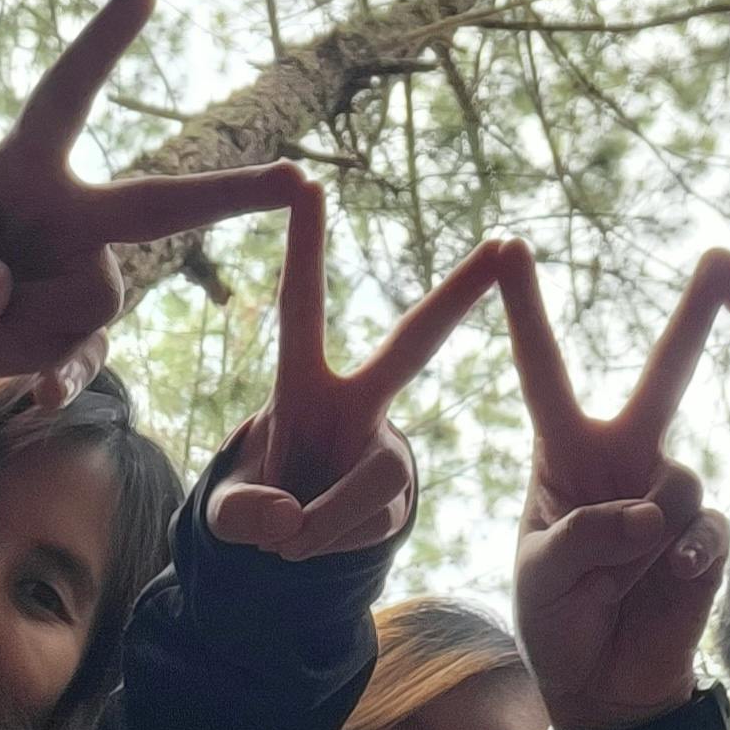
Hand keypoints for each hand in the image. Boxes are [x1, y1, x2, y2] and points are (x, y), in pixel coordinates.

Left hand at [0, 0, 304, 402]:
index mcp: (26, 165)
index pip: (67, 97)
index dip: (102, 46)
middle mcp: (71, 215)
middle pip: (162, 201)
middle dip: (234, 192)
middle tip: (297, 181)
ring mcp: (80, 273)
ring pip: (99, 294)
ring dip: (33, 316)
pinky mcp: (71, 329)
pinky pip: (86, 353)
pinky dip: (66, 374)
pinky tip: (44, 394)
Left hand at [207, 178, 502, 559]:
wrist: (294, 550)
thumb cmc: (256, 504)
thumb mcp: (225, 512)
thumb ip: (240, 513)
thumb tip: (289, 521)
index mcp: (304, 384)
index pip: (302, 306)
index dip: (303, 246)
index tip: (306, 179)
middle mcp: (357, 404)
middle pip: (415, 342)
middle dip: (459, 293)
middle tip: (504, 243)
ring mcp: (385, 451)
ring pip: (377, 479)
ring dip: (325, 520)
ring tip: (286, 539)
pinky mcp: (399, 501)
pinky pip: (370, 526)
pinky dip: (328, 546)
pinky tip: (307, 548)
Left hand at [497, 241, 729, 729]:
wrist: (604, 686)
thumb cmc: (555, 619)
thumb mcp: (541, 573)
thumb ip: (586, 535)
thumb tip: (650, 513)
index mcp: (564, 454)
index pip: (544, 370)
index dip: (526, 311)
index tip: (508, 247)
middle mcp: (623, 459)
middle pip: (663, 376)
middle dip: (694, 317)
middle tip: (721, 258)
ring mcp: (669, 494)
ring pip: (679, 475)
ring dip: (648, 529)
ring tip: (624, 573)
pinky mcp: (705, 534)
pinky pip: (705, 525)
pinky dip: (686, 555)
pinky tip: (671, 578)